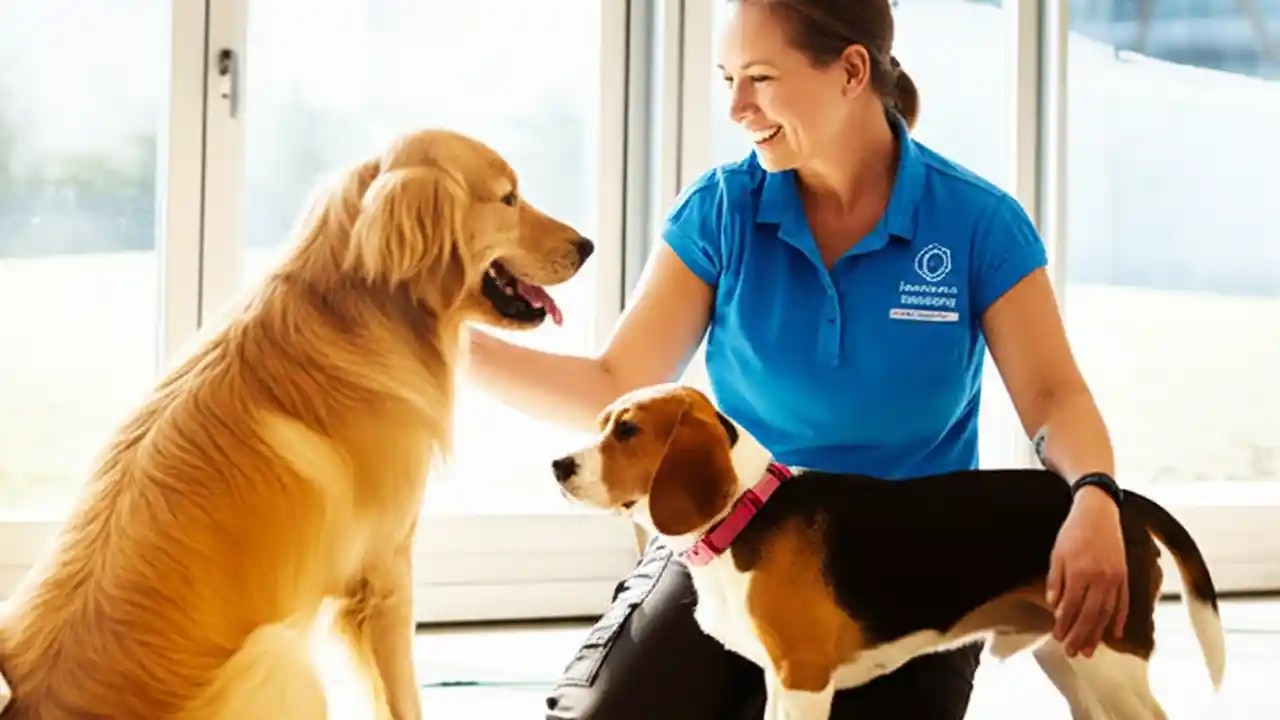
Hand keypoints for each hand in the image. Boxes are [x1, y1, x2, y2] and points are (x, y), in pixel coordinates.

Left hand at [1045, 486, 1127, 657]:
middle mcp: (1100, 578)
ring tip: (1091, 650)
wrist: (1099, 512)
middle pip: (1090, 615)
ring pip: (1107, 613)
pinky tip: (1114, 633)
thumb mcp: (1057, 554)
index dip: (1064, 624)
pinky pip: (1123, 603)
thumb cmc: (1073, 532)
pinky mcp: (1125, 576)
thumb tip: (1055, 607)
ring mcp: (1115, 578)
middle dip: (1080, 636)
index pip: (1070, 607)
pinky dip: (1119, 619)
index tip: (1058, 638)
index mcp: (1079, 573)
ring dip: (1098, 634)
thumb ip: (1056, 581)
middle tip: (1073, 653)